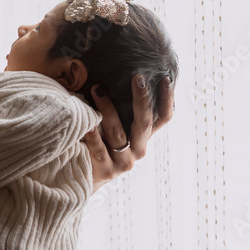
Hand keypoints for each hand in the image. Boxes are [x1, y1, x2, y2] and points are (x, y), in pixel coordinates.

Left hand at [84, 74, 174, 193]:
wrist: (82, 177)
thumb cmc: (99, 142)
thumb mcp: (115, 126)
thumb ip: (120, 108)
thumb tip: (116, 72)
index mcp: (144, 137)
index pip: (163, 118)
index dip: (167, 99)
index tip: (164, 77)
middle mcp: (138, 150)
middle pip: (144, 123)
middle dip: (142, 99)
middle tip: (137, 77)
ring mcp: (123, 162)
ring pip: (118, 133)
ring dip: (108, 109)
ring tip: (97, 88)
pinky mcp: (106, 172)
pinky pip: (99, 149)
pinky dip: (93, 134)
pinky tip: (87, 122)